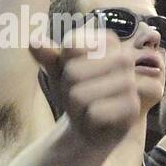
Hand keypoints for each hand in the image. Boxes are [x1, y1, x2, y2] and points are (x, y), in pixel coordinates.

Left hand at [35, 30, 139, 148]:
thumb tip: (34, 40)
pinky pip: (93, 114)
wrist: (91, 124)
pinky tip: (96, 119)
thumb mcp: (57, 72)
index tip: (71, 73)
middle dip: (67, 90)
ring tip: (86, 107)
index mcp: (107, 41)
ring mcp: (130, 82)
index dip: (62, 65)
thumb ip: (47, 56)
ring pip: (80, 94)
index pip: (71, 45)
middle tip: (77, 96)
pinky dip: (87, 120)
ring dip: (75, 107)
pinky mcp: (131, 107)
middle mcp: (123, 57)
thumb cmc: (74, 92)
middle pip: (73, 72)